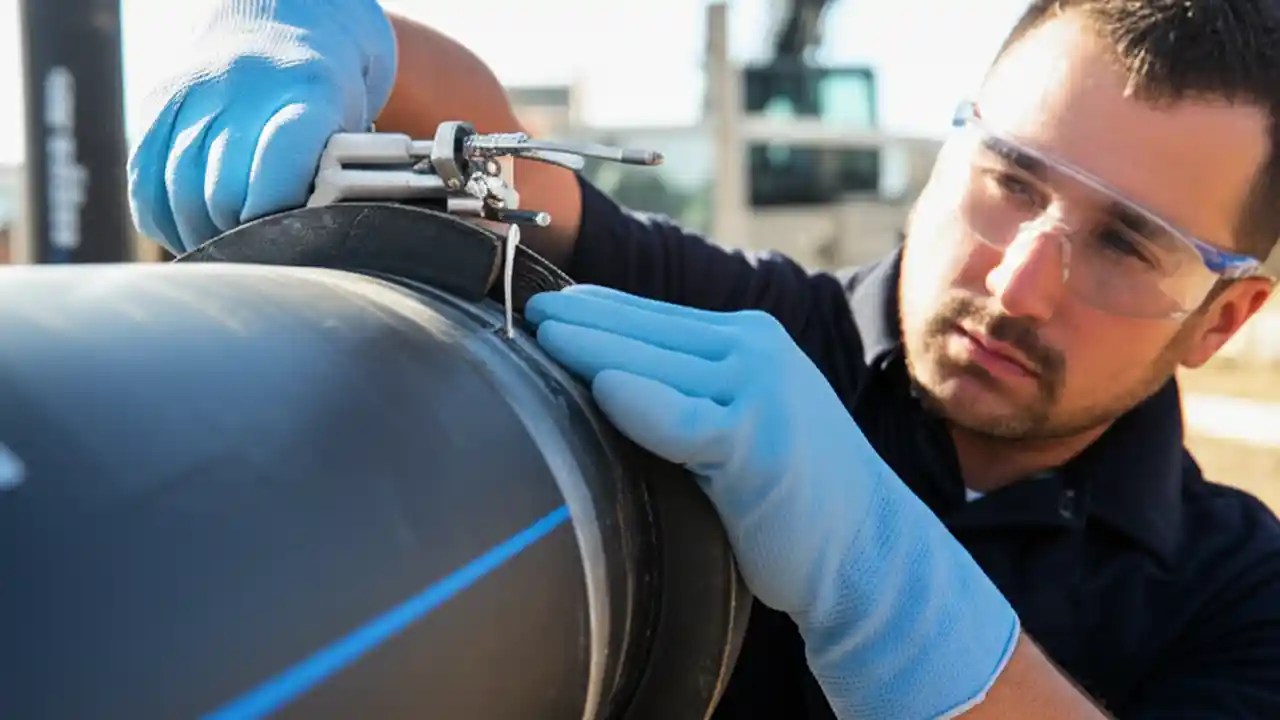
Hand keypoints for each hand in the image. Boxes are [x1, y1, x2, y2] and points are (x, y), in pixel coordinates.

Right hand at [127, 0, 397, 254]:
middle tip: (267, 253)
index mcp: (306, 89)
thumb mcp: (358, 121)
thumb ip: (339, 178)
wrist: (290, 12)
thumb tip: (314, 245)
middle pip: (220, 194)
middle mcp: (240, 86)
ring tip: (235, 249)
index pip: (277, 168)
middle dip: (246, 238)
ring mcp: (191, 92)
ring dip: (204, 237)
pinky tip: (197, 231)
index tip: (296, 242)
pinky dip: (168, 222)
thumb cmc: (335, 85)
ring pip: (177, 192)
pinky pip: (146, 184)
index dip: (280, 219)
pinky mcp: (157, 104)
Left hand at [525, 285, 1020, 718]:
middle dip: (581, 320)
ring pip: (653, 364)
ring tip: (539, 338)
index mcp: (751, 340)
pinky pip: (680, 418)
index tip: (548, 305)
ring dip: (591, 349)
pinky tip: (602, 388)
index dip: (597, 309)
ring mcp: (759, 390)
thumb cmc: (793, 492)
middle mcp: (756, 351)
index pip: (655, 318)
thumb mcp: (745, 417)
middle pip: (646, 331)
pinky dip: (640, 403)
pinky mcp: (755, 441)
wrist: (866, 551)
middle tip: (526, 311)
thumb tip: (609, 372)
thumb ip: (693, 388)